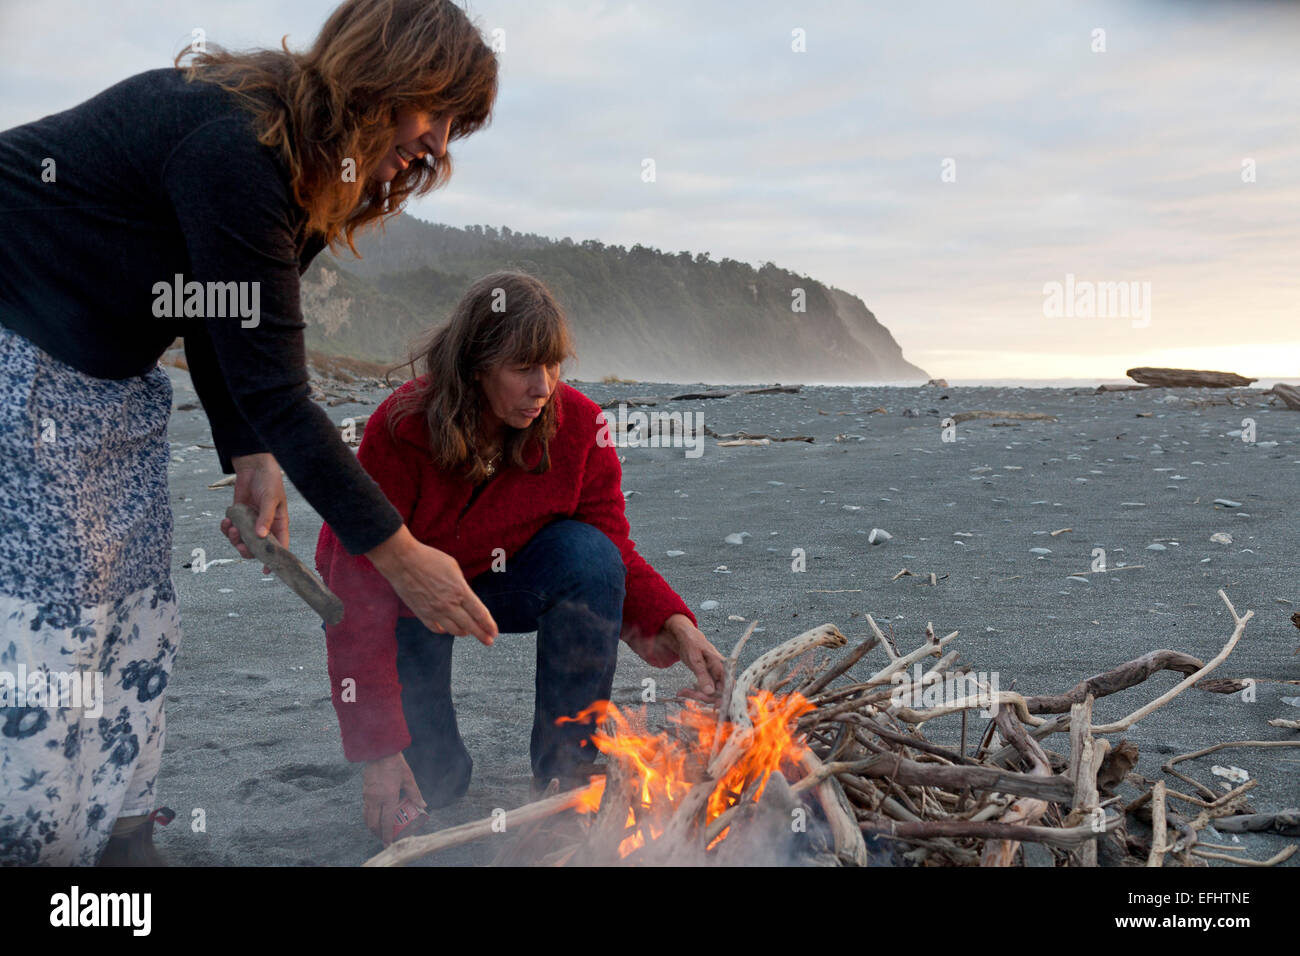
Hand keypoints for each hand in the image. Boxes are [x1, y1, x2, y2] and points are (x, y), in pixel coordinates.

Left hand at [222, 453, 287, 572]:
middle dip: (247, 549)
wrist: (253, 466)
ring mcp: (251, 522)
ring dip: (234, 538)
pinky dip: (226, 528)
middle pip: (256, 547)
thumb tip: (261, 536)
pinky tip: (226, 521)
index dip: (274, 559)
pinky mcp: (239, 516)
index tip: (267, 570)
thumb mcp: (271, 498)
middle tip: (239, 545)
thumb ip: (265, 518)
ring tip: (231, 528)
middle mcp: (265, 526)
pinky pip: (231, 529)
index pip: (280, 546)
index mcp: (278, 523)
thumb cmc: (269, 480)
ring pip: (241, 540)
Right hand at [363, 752, 425, 844]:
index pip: (386, 822)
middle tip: (384, 838)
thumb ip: (415, 794)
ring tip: (379, 830)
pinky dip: (369, 816)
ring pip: (366, 817)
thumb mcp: (408, 778)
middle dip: (378, 834)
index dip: (387, 835)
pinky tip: (375, 816)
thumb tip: (423, 805)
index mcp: (388, 797)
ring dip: (372, 826)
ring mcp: (368, 796)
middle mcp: (376, 799)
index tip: (389, 843)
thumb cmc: (396, 764)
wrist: (380, 751)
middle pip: (373, 824)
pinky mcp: (364, 791)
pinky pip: (365, 809)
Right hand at [366, 526, 498, 645]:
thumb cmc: (429, 559)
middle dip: (482, 635)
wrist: (402, 561)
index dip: (489, 625)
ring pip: (454, 630)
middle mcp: (449, 604)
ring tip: (468, 632)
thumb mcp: (453, 568)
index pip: (480, 613)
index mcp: (460, 591)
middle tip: (489, 641)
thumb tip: (466, 598)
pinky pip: (436, 628)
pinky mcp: (421, 613)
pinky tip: (447, 629)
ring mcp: (434, 611)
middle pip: (470, 626)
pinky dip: (444, 631)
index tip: (494, 632)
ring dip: (463, 632)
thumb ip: (462, 586)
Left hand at [654, 614, 725, 703]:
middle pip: (718, 692)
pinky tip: (683, 691)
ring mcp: (714, 676)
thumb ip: (703, 675)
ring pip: (710, 693)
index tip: (715, 706)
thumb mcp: (695, 659)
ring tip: (682, 692)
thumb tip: (711, 692)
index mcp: (721, 666)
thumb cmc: (692, 643)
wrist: (686, 636)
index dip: (723, 698)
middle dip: (704, 696)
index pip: (728, 686)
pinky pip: (704, 690)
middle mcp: (720, 672)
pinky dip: (694, 692)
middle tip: (687, 693)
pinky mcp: (707, 678)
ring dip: (696, 695)